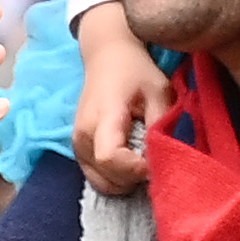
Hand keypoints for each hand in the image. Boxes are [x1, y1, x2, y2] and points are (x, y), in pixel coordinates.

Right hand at [72, 3, 169, 195]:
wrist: (107, 57)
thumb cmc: (136, 71)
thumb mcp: (159, 90)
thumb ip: (160, 123)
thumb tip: (162, 157)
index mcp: (101, 118)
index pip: (111, 158)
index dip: (137, 168)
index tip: (159, 162)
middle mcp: (82, 137)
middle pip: (107, 178)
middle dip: (136, 178)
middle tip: (158, 162)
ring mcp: (77, 146)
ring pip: (102, 183)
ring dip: (127, 180)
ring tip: (147, 160)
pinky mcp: (79, 151)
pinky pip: (98, 178)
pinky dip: (117, 178)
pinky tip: (135, 161)